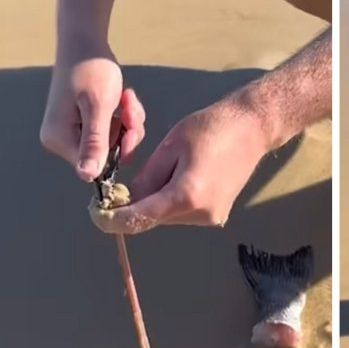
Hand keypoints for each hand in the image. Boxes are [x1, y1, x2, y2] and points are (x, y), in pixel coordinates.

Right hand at [40, 43, 145, 181]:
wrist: (86, 41)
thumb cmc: (90, 69)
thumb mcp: (98, 106)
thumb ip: (95, 143)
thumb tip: (87, 177)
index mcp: (59, 139)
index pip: (94, 167)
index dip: (117, 150)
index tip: (128, 124)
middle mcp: (61, 140)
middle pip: (106, 156)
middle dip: (125, 132)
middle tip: (128, 106)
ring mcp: (72, 132)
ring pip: (113, 143)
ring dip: (128, 122)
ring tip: (125, 97)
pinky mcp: (84, 124)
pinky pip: (112, 132)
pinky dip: (123, 116)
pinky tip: (122, 97)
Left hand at [99, 97, 271, 233]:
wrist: (252, 128)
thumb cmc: (211, 128)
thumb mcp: (171, 146)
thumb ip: (145, 178)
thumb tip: (124, 199)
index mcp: (186, 195)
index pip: (139, 218)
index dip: (112, 219)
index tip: (95, 214)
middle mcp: (200, 213)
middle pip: (152, 218)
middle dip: (133, 205)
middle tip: (119, 186)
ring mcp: (211, 217)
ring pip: (166, 216)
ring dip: (154, 201)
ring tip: (166, 168)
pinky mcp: (216, 215)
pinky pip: (181, 213)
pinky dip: (170, 200)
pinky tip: (179, 174)